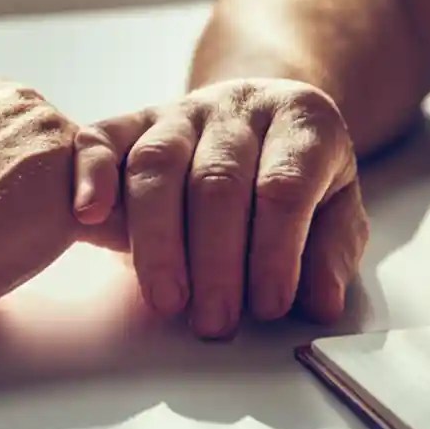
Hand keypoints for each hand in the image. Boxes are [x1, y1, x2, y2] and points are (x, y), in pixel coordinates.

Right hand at [71, 78, 368, 338]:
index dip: (274, 252)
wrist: (263, 115)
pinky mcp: (134, 120)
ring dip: (157, 242)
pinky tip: (89, 216)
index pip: (283, 187)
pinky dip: (91, 174)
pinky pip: (102, 138)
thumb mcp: (339, 207)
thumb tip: (320, 302)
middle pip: (216, 181)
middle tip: (214, 321)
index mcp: (301, 120)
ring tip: (167, 301)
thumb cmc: (300, 174)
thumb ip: (331, 252)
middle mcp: (238, 106)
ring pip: (157, 165)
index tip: (268, 306)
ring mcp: (181, 110)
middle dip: (214, 261)